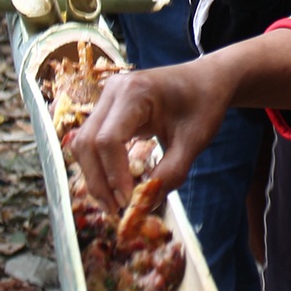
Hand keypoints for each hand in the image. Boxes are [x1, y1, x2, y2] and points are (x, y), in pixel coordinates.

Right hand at [68, 61, 236, 215]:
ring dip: (94, 176)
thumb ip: (171, 173)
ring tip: (113, 203)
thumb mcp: (193, 141)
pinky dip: (99, 165)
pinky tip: (114, 186)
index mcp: (135, 92)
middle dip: (98, 180)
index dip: (114, 175)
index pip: (108, 140)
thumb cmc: (203, 104)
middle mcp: (113, 91)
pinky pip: (92, 140)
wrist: (206, 80)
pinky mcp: (107, 109)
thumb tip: (145, 204)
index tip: (128, 201)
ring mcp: (106, 98)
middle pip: (87, 142)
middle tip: (116, 210)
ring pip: (83, 143)